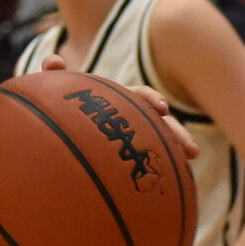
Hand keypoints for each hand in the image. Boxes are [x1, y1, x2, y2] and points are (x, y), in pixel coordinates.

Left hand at [37, 55, 200, 161]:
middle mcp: (131, 118)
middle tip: (191, 149)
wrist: (55, 132)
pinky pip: (148, 165)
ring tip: (190, 163)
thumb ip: (54, 78)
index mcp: (116, 100)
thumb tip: (53, 61)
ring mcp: (133, 138)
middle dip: (177, 133)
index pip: (140, 96)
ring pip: (160, 145)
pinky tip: (174, 185)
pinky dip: (162, 171)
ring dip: (176, 152)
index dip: (151, 100)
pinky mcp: (130, 158)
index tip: (162, 109)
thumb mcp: (55, 94)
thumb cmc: (57, 109)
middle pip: (160, 123)